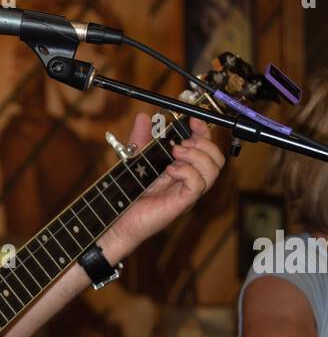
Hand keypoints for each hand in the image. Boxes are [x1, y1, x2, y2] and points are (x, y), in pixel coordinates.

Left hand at [109, 112, 224, 251]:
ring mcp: (188, 192)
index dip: (204, 131)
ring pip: (213, 170)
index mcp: (183, 168)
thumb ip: (141, 138)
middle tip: (180, 144)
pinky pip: (198, 184)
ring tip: (176, 153)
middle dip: (204, 144)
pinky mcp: (182, 203)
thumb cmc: (130, 193)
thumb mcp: (135, 158)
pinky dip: (186, 172)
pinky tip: (170, 170)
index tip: (193, 120)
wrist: (119, 219)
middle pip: (217, 159)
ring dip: (197, 155)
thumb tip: (144, 117)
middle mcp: (190, 180)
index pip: (206, 147)